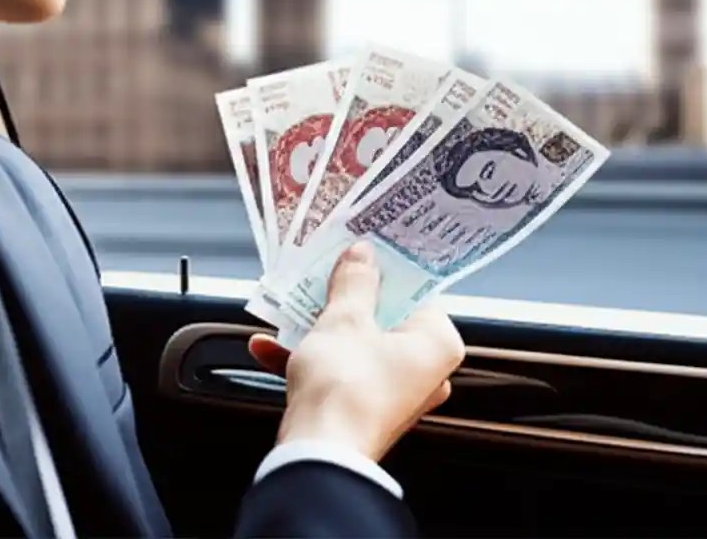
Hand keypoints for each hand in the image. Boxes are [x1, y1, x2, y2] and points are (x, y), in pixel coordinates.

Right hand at [249, 241, 464, 461]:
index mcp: (437, 344)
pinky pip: (339, 373)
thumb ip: (354, 281)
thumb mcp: (345, 319)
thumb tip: (362, 256)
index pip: (418, 292)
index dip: (387, 270)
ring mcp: (394, 394)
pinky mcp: (363, 410)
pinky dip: (309, 359)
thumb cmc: (344, 386)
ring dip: (319, 327)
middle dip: (346, 299)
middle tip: (324, 273)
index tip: (364, 251)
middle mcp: (425, 371)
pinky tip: (269, 345)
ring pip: (357, 346)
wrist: (318, 455)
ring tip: (289, 306)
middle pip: (384, 319)